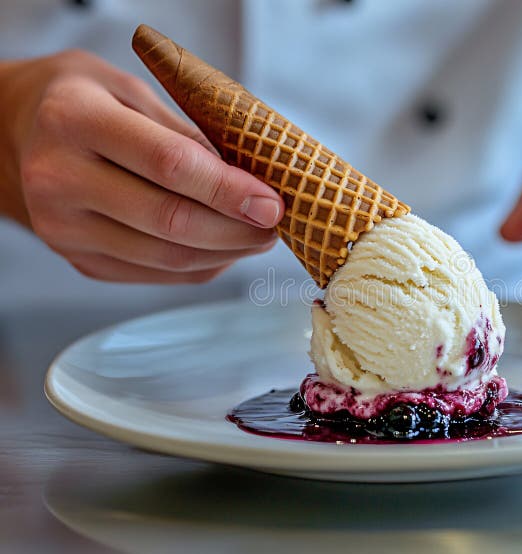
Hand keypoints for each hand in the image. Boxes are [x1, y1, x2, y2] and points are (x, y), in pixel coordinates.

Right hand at [0, 49, 282, 282]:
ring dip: (225, 252)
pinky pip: (156, 274)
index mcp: (74, 121)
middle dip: (237, 230)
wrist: (14, 135)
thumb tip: (250, 182)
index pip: (168, 165)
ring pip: (166, 258)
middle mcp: (60, 180)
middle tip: (276, 224)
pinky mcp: (80, 262)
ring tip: (259, 236)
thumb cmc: (82, 102)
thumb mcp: (129, 90)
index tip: (272, 203)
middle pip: (170, 222)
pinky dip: (201, 266)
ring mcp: (64, 230)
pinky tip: (225, 248)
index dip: (229, 190)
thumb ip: (186, 133)